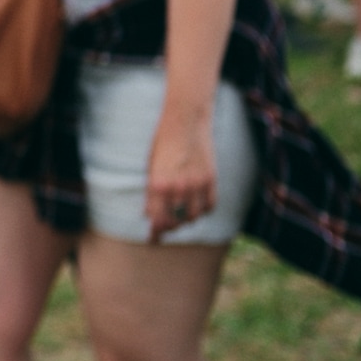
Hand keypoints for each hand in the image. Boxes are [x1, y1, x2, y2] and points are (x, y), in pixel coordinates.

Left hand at [142, 108, 219, 241]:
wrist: (185, 121)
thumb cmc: (162, 142)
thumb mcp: (150, 166)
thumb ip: (151, 192)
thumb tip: (149, 215)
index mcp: (157, 183)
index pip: (157, 218)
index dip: (155, 232)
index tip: (153, 239)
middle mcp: (177, 187)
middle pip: (176, 220)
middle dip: (170, 227)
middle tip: (167, 228)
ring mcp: (196, 184)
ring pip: (193, 216)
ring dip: (186, 219)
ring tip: (181, 216)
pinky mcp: (211, 179)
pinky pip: (210, 205)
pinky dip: (203, 210)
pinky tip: (197, 208)